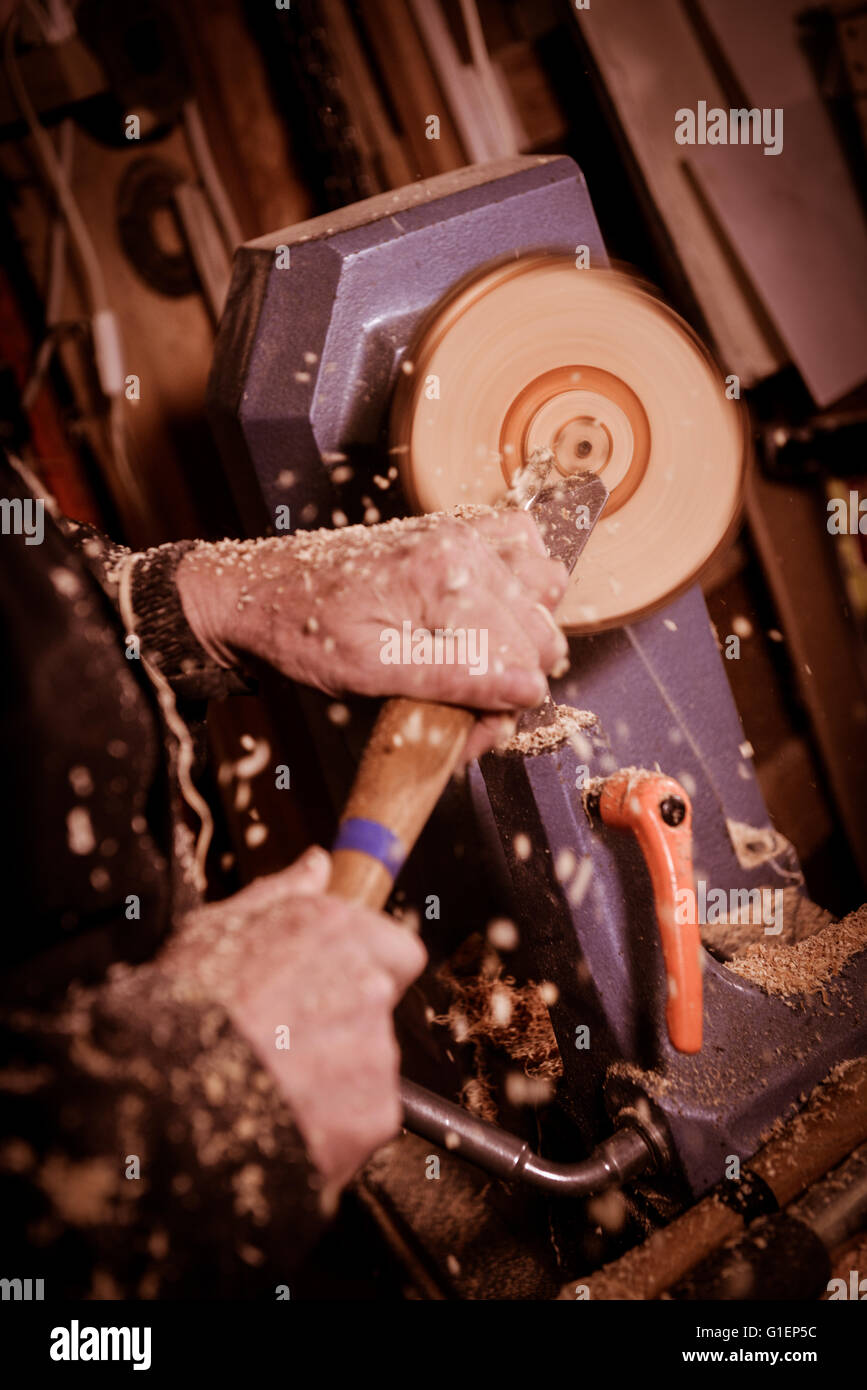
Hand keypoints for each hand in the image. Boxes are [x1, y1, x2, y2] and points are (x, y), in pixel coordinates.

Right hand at [161, 847, 425, 1191]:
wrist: (170, 1092)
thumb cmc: (185, 1006)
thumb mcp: (216, 926)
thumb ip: (281, 892)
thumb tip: (317, 864)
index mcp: (338, 931)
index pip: (396, 949)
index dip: (369, 967)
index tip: (332, 985)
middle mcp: (369, 983)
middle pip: (379, 1006)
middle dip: (345, 1020)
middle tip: (289, 1038)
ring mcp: (377, 1049)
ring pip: (370, 1061)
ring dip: (339, 1072)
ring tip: (279, 1079)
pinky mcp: (375, 1109)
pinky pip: (365, 1114)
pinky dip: (337, 1120)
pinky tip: (290, 1114)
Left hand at [176, 508, 568, 714]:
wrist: (260, 592)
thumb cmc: (302, 631)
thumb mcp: (368, 673)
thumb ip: (453, 679)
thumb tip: (526, 691)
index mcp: (441, 577)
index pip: (519, 658)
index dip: (501, 711)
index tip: (467, 740)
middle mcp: (460, 544)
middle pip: (538, 630)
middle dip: (512, 683)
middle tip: (465, 716)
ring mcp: (461, 532)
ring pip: (545, 588)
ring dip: (525, 634)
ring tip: (480, 666)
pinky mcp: (455, 530)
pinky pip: (523, 546)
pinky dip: (523, 582)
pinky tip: (490, 616)